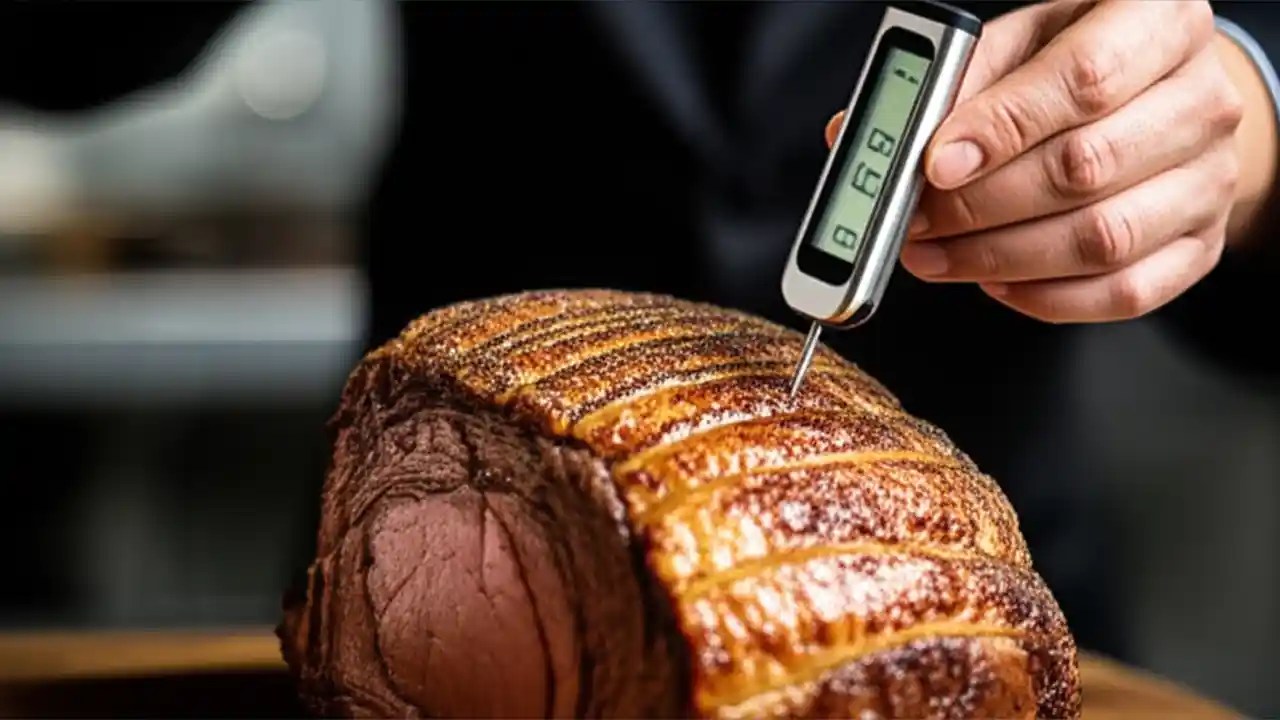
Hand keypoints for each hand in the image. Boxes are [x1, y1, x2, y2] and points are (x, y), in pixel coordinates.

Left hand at [826, 0, 1272, 322]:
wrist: (1165, 96)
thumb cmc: (1083, 63)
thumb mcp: (1022, 44)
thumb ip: (953, 85)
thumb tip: (864, 136)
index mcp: (1158, 21)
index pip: (1082, 81)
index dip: (999, 131)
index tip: (933, 165)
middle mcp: (1201, 98)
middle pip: (1085, 169)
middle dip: (979, 207)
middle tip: (914, 221)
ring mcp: (1211, 178)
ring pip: (1101, 239)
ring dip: (999, 259)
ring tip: (935, 255)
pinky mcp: (1204, 243)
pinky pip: (1125, 291)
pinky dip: (1047, 298)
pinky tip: (996, 282)